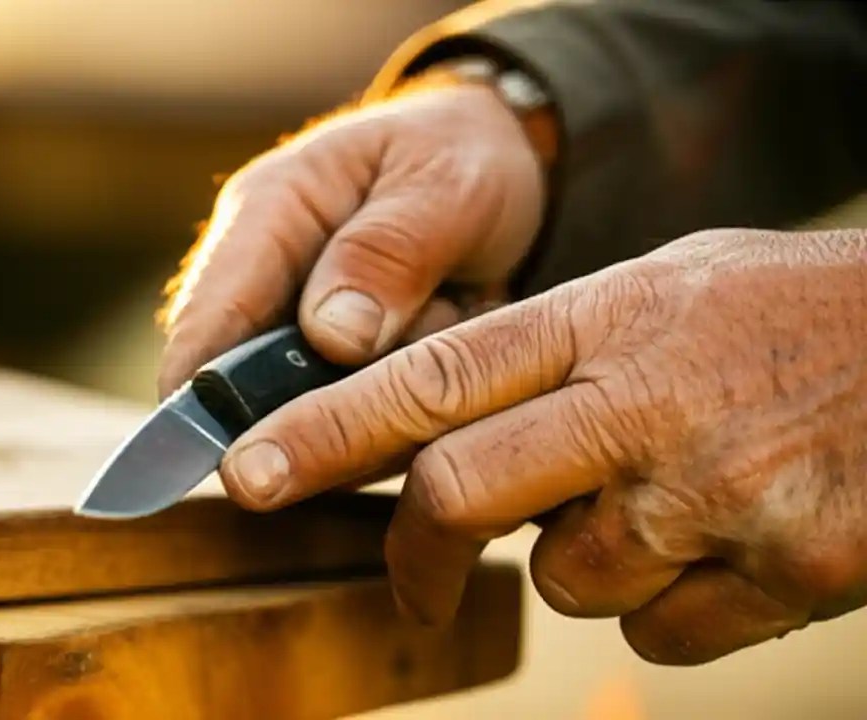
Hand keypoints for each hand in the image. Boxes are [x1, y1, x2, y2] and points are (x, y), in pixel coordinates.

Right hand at [156, 75, 545, 397]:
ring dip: (377, 406)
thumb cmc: (464, 157)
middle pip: (245, 389)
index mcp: (268, 213)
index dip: (197, 396)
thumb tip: (330, 337)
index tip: (216, 459)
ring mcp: (303, 338)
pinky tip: (450, 358)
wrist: (510, 165)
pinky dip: (405, 415)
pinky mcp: (342, 378)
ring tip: (446, 325)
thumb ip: (390, 253)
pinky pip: (358, 429)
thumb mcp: (446, 184)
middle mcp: (268, 284)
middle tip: (396, 392)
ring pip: (309, 419)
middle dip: (317, 409)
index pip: (208, 315)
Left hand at [218, 228, 866, 664]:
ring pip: (565, 581)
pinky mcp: (784, 577)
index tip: (245, 471)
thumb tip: (435, 425)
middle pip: (459, 494)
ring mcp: (714, 500)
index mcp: (606, 322)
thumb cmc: (791, 315)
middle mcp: (645, 410)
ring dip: (586, 559)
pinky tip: (728, 541)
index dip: (323, 432)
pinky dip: (669, 605)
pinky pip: (659, 634)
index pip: (429, 380)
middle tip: (405, 574)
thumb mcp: (664, 289)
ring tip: (666, 497)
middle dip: (410, 550)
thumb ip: (551, 352)